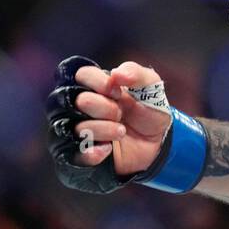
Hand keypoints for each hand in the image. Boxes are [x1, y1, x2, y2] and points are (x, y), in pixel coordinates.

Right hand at [46, 56, 170, 192]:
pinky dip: (90, 152)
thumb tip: (116, 73)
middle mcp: (80, 107)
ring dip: (102, 128)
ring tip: (121, 131)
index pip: (82, 75)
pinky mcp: (79, 154)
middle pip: (77, 100)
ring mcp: (77, 131)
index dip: (99, 82)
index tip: (118, 91)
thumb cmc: (148, 111)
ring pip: (75, 127)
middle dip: (102, 106)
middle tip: (120, 113)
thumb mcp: (151, 88)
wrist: (156, 143)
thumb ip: (137, 74)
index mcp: (94, 86)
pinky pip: (72, 155)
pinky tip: (108, 149)